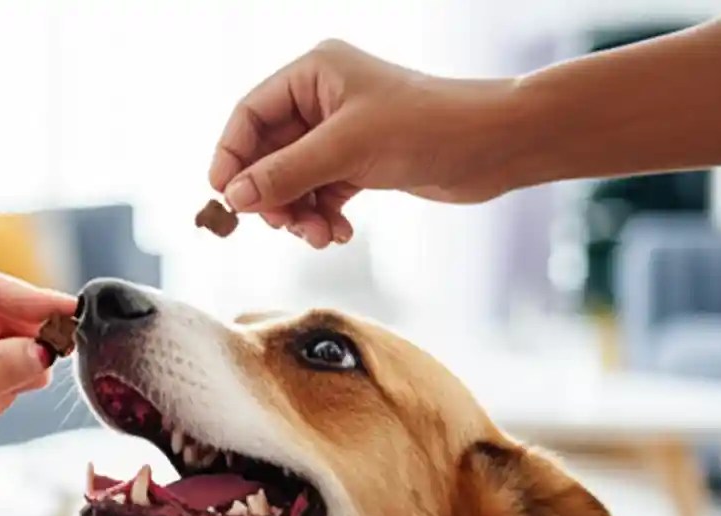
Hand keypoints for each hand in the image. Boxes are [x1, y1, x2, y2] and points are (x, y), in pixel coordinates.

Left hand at [0, 269, 75, 515]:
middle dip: (32, 326)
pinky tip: (35, 384)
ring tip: (55, 365)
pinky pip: (2, 374)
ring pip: (4, 343)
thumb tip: (44, 350)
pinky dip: (21, 378)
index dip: (27, 296)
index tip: (67, 311)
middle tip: (71, 341)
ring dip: (29, 353)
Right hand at [209, 39, 518, 247]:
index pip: (250, 114)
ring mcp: (342, 132)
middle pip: (268, 153)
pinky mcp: (361, 162)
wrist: (494, 146)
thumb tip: (235, 197)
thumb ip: (285, 174)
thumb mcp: (346, 150)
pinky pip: (321, 193)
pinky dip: (324, 216)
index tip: (226, 199)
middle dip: (274, 195)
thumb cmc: (427, 127)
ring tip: (319, 237)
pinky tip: (339, 233)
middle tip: (285, 226)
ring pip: (294, 180)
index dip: (232, 156)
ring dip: (299, 213)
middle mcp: (323, 99)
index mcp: (314, 73)